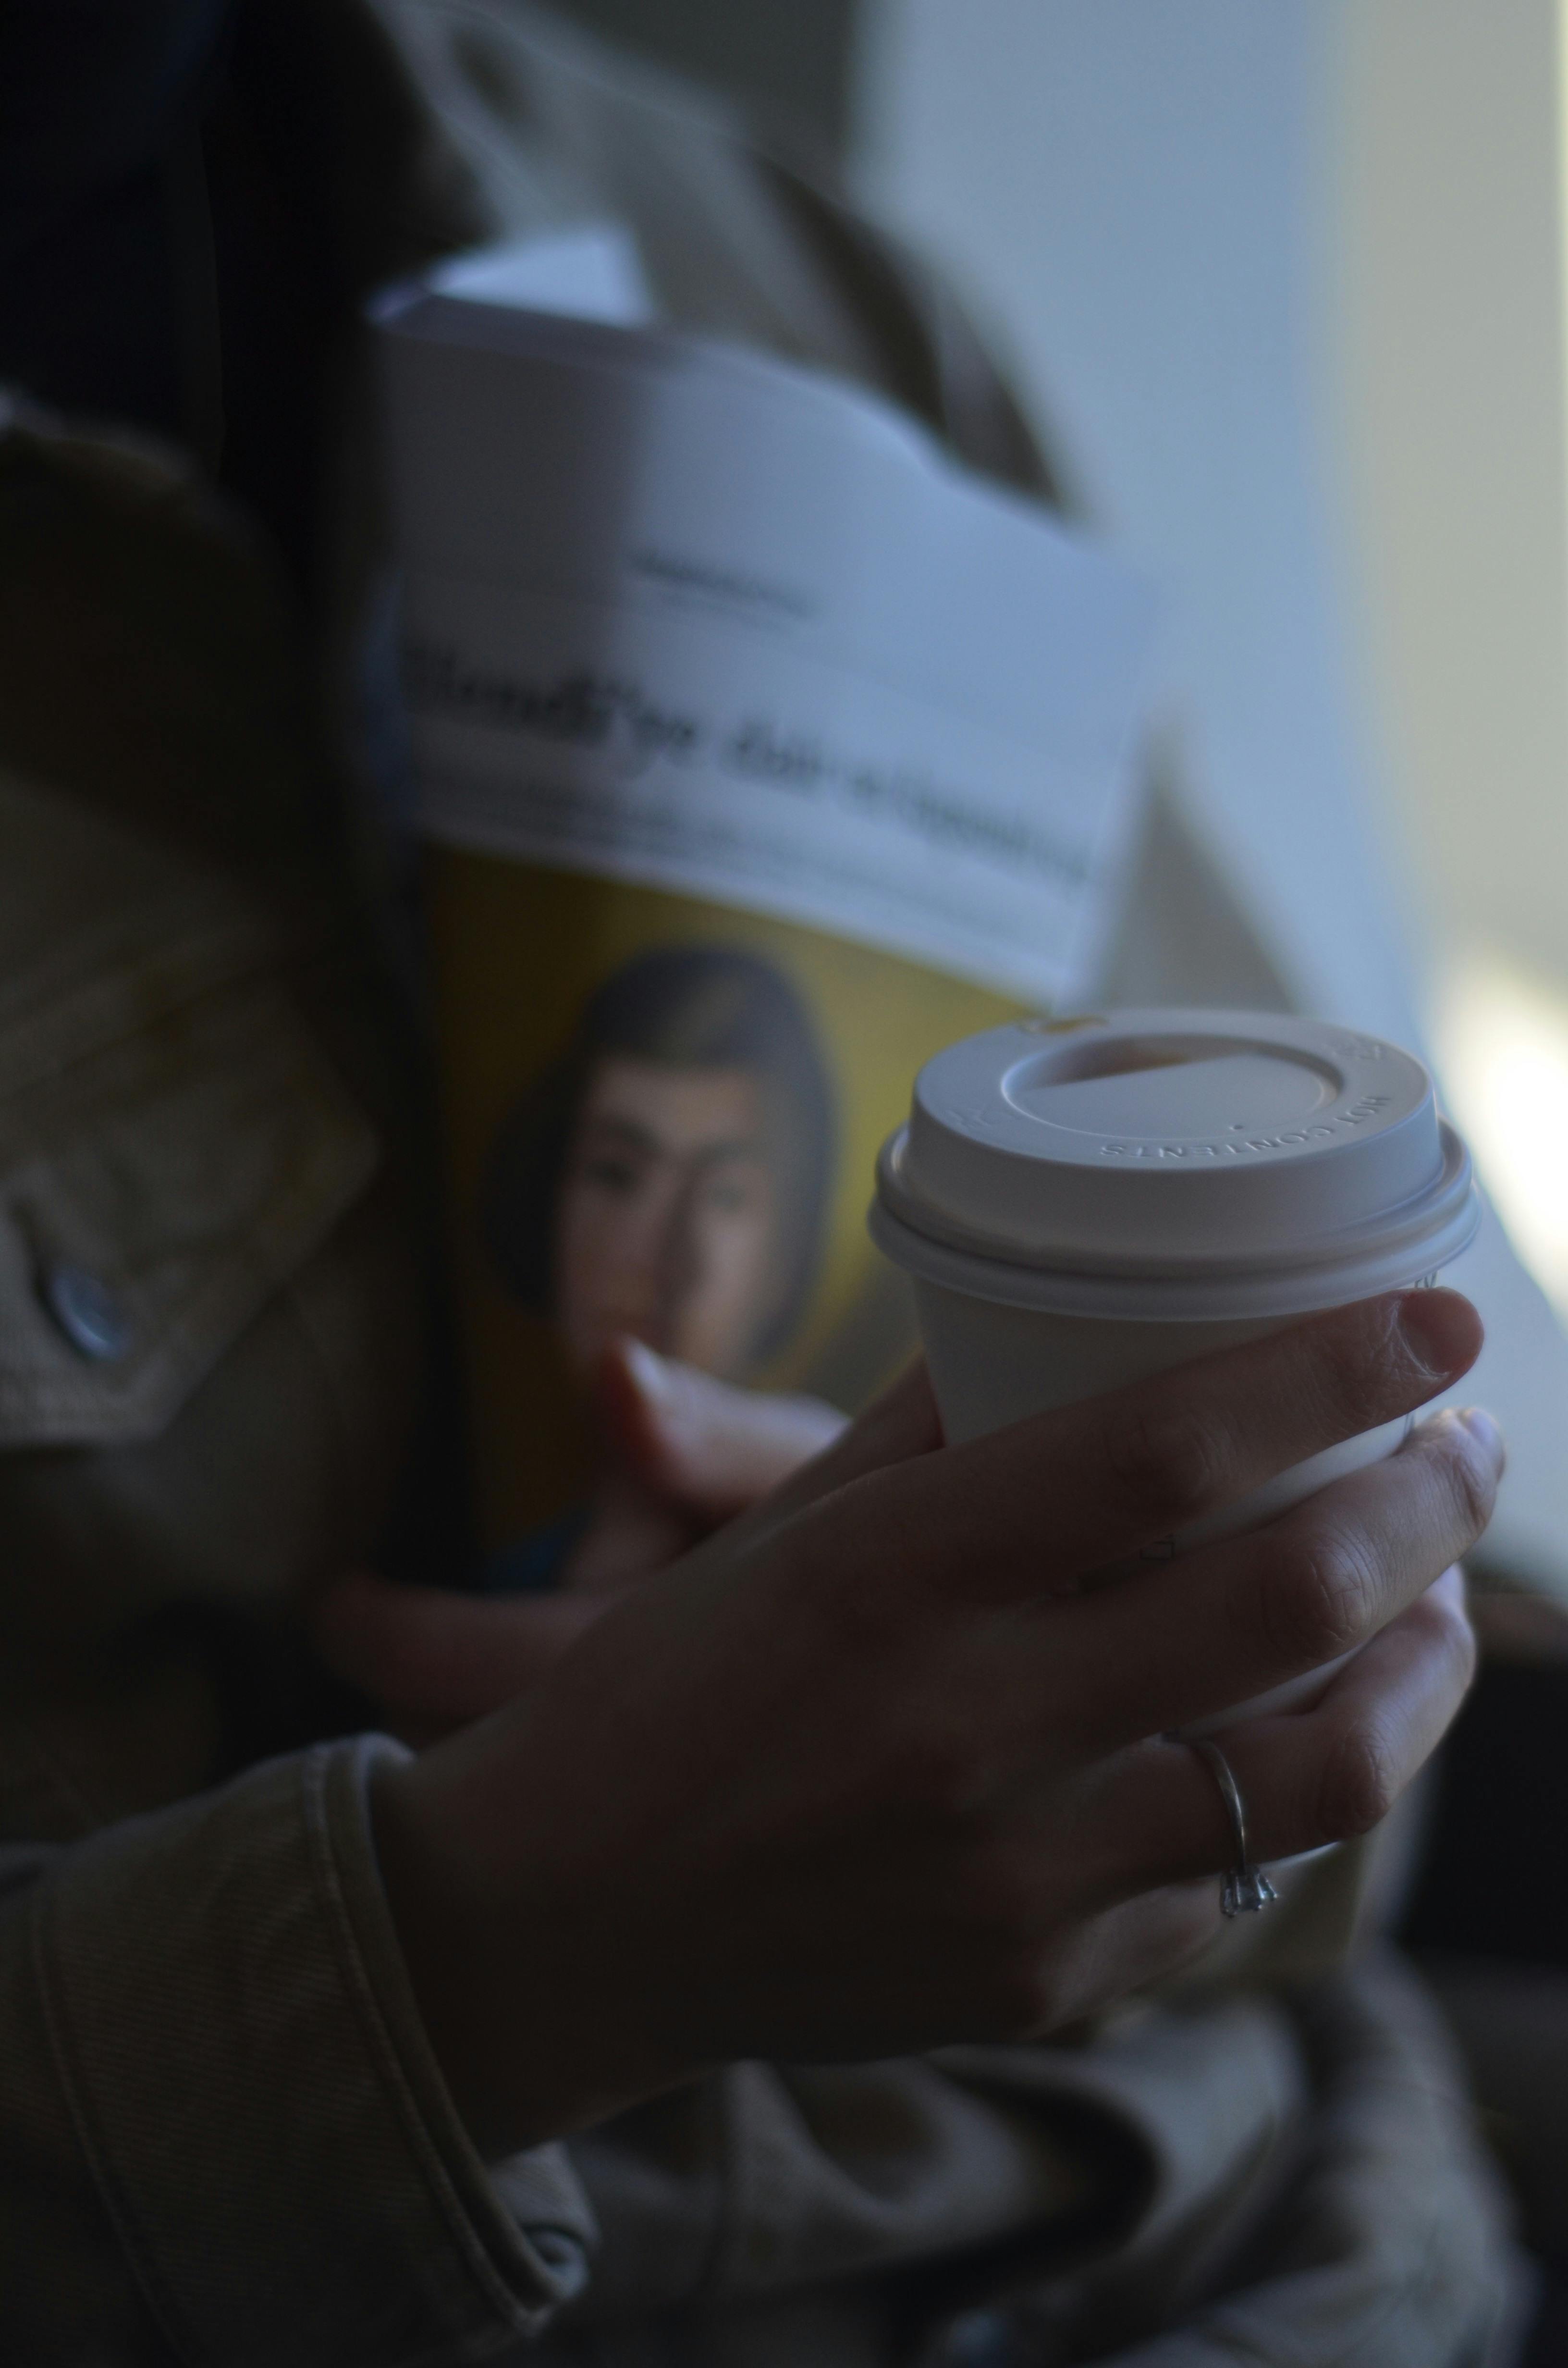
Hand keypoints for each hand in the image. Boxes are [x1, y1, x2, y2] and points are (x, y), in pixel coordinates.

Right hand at [372, 1289, 1497, 2155]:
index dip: (1333, 1371)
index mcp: (893, 1576)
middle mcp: (971, 1728)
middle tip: (1465, 1449)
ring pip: (1322, 1771)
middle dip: (1427, 1504)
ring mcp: (1022, 1877)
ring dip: (1422, 1670)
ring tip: (1437, 1605)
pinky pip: (1234, 1883)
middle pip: (1288, 1599)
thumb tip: (1081, 1320)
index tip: (1435, 1322)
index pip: (1167, 1446)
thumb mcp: (790, 1527)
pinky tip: (1301, 1731)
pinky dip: (1297, 1789)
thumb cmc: (675, 1688)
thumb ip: (936, 1425)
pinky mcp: (1048, 1981)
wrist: (568, 1921)